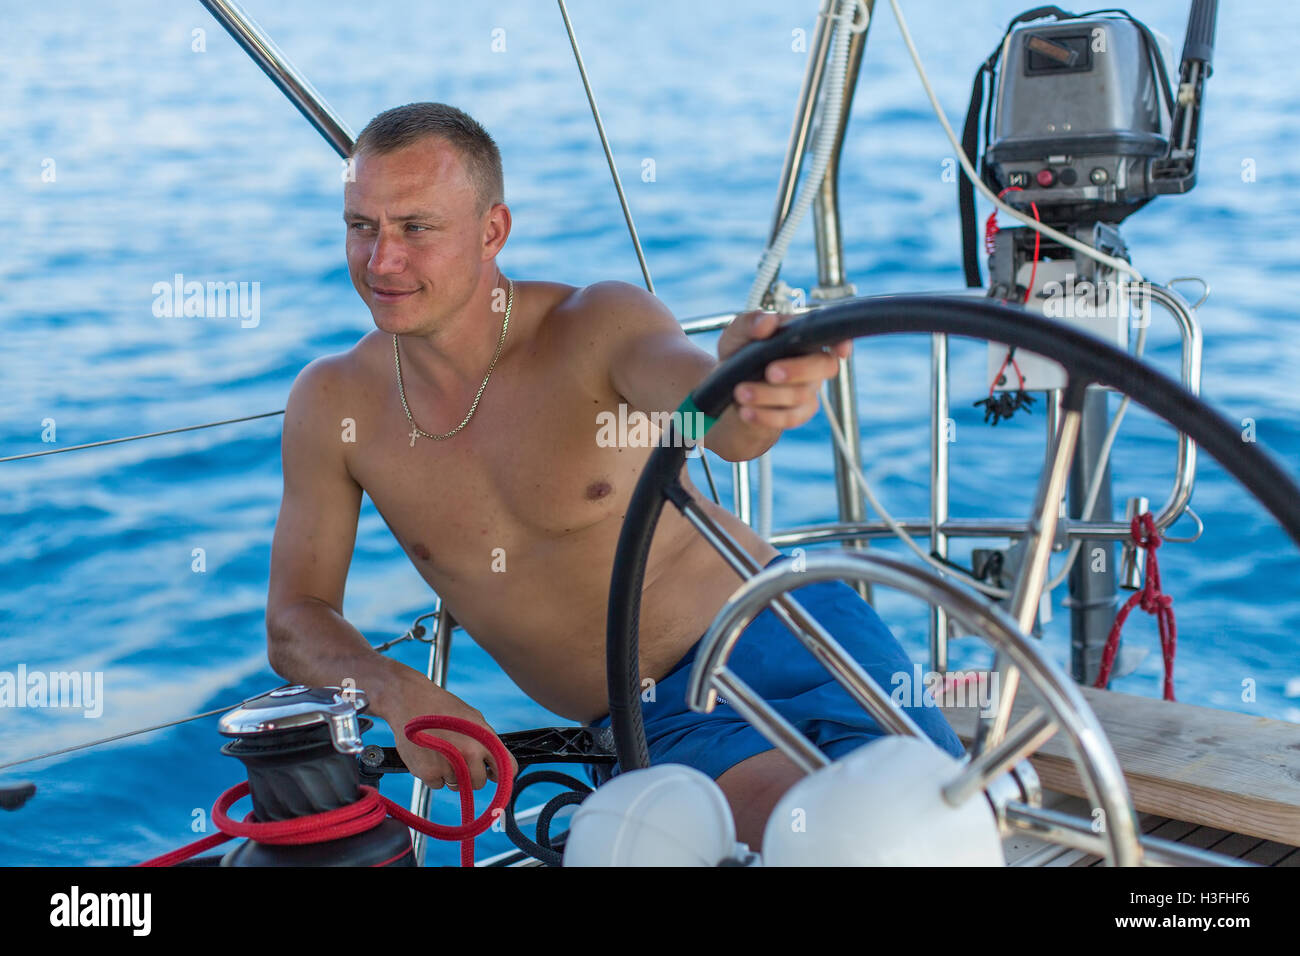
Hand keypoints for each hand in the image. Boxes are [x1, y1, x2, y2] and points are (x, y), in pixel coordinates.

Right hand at [388, 680, 517, 791]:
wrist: (411, 700)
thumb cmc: (443, 708)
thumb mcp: (474, 718)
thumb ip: (488, 742)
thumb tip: (498, 765)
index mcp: (485, 740)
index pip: (507, 770)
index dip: (499, 773)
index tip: (491, 773)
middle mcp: (470, 754)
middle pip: (479, 783)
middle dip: (471, 776)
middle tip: (460, 760)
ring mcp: (449, 766)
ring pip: (457, 786)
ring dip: (451, 775)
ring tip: (441, 752)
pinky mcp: (429, 773)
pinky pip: (438, 785)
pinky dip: (434, 775)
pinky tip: (429, 755)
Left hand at [717, 311, 851, 431]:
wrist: (727, 388)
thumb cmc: (739, 353)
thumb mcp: (737, 333)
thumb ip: (750, 322)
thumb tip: (767, 322)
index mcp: (803, 336)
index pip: (833, 335)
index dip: (842, 342)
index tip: (841, 350)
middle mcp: (812, 361)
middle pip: (824, 366)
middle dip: (797, 370)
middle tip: (769, 372)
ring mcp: (809, 388)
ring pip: (801, 394)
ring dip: (767, 394)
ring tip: (740, 392)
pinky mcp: (799, 412)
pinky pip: (791, 418)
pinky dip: (766, 416)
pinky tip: (746, 412)